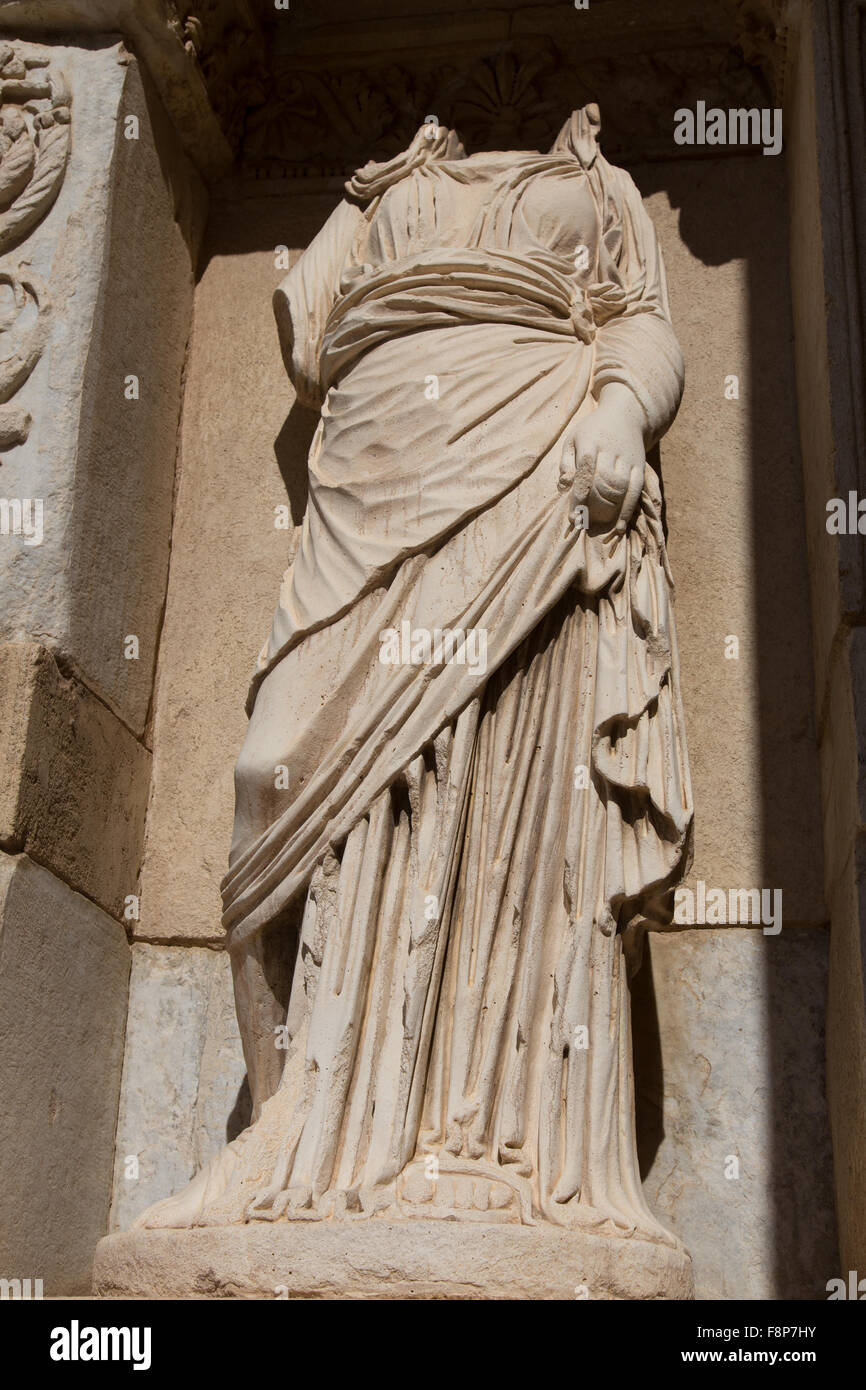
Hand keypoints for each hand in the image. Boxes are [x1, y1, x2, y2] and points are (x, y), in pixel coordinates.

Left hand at [559, 383, 647, 533]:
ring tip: (599, 527)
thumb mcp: (573, 439)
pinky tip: (620, 527)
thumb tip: (564, 485)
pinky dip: (628, 510)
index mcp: (590, 443)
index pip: (585, 472)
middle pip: (603, 483)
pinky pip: (636, 491)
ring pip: (621, 488)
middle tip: (583, 525)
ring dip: (610, 511)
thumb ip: (566, 462)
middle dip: (592, 507)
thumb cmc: (592, 431)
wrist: (626, 415)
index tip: (573, 517)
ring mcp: (627, 460)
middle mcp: (611, 451)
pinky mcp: (640, 467)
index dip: (579, 496)